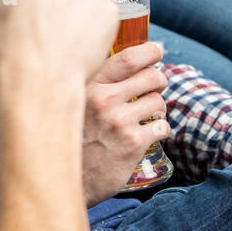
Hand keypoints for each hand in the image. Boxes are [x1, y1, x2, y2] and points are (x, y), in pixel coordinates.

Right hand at [82, 43, 170, 203]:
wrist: (69, 179)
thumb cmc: (73, 141)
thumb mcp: (75, 106)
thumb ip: (95, 86)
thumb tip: (127, 66)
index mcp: (89, 87)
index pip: (128, 58)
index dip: (149, 52)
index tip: (157, 51)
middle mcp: (104, 100)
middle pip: (151, 76)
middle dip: (160, 81)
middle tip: (157, 87)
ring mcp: (119, 121)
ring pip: (158, 101)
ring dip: (157, 109)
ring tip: (146, 117)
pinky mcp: (133, 142)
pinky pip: (162, 126)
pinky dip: (159, 130)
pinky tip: (147, 135)